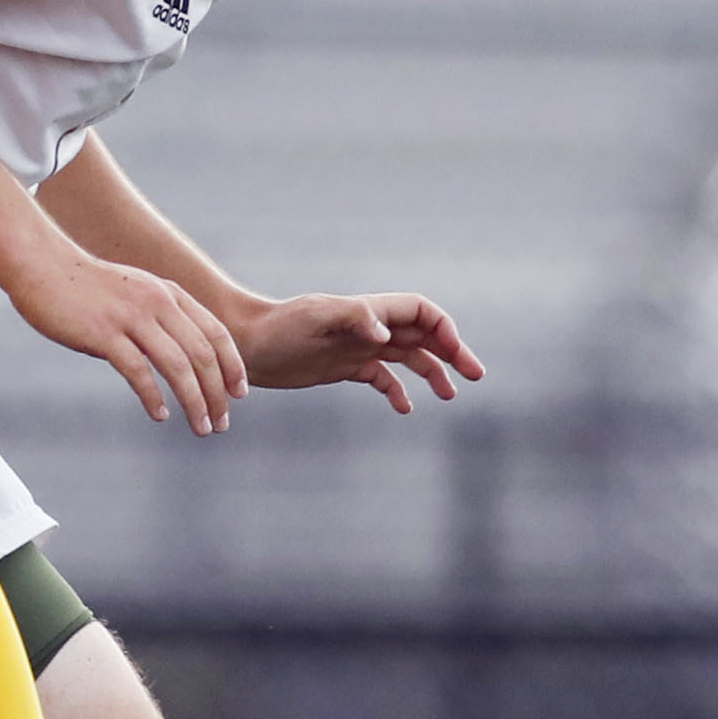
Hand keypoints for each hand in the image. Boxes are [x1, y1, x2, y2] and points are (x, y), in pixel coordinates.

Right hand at [10, 247, 247, 436]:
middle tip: (222, 423)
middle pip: (202, 355)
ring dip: (195, 402)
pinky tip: (160, 415)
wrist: (41, 265)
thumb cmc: (83, 285)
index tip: (238, 394)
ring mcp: (131, 317)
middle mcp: (157, 303)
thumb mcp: (133, 291)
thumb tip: (174, 353)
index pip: (216, 333)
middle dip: (218, 394)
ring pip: (178, 367)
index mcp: (169, 293)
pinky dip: (153, 397)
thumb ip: (157, 315)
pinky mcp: (103, 333)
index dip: (233, 366)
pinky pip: (138, 372)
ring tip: (201, 427)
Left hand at [233, 290, 482, 412]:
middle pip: (423, 335)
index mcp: (368, 310)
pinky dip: (397, 392)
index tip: (455, 352)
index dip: (443, 327)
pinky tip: (404, 408)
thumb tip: (385, 333)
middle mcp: (368, 327)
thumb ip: (352, 318)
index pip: (420, 310)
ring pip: (407, 358)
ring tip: (449, 395)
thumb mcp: (314, 318)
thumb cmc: (277, 327)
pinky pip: (381, 378)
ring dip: (432, 373)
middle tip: (475, 375)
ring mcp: (357, 348)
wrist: (243, 344)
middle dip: (451, 351)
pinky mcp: (342, 368)